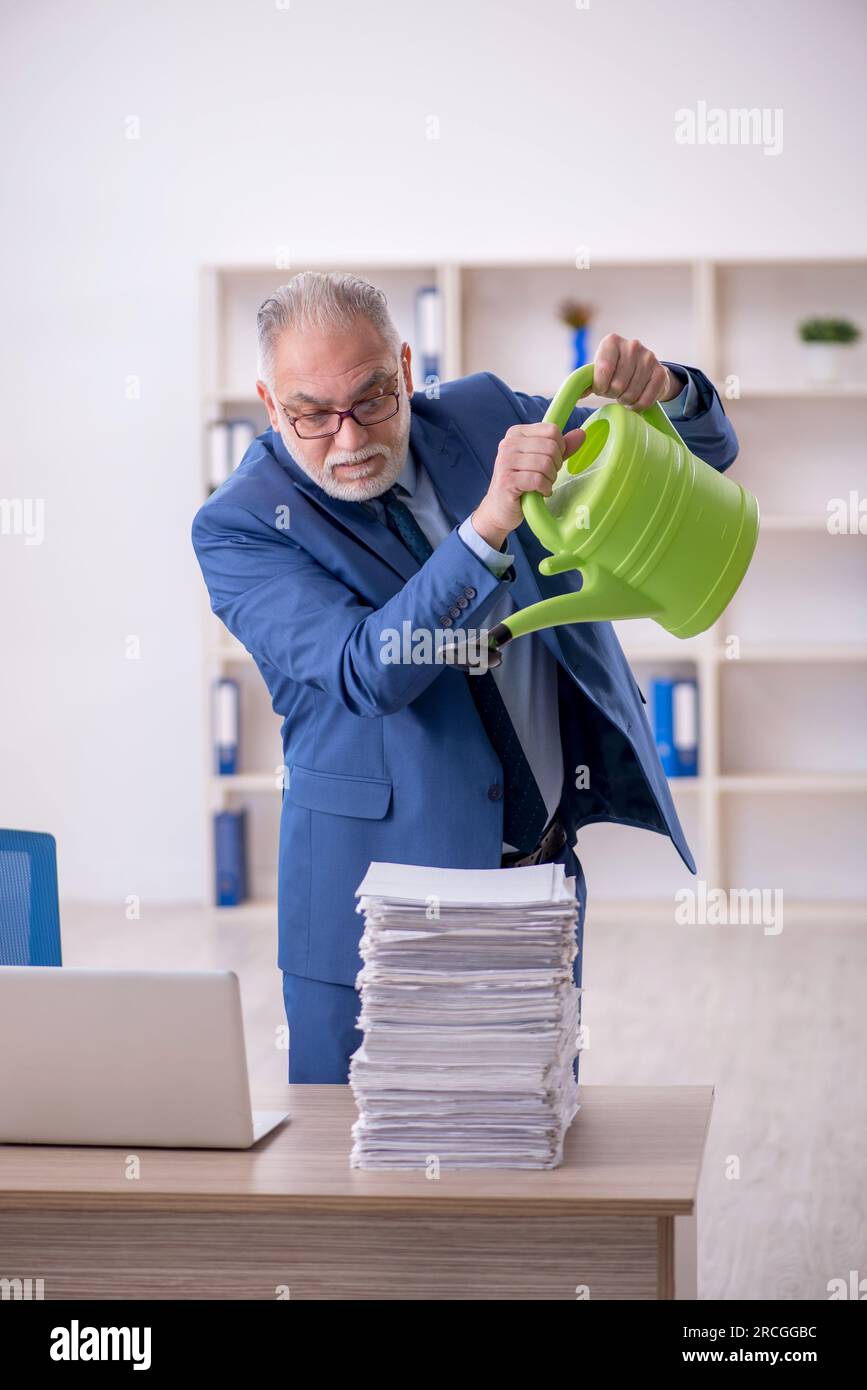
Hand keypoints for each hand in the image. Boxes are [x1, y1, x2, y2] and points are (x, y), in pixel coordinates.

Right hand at [472, 420, 585, 548]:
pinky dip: (544, 488)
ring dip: (550, 479)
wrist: (499, 509)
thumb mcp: (541, 461)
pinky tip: (539, 492)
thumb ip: (560, 448)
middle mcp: (508, 444)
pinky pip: (538, 480)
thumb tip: (581, 434)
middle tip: (548, 476)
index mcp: (516, 433)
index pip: (551, 430)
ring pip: (545, 463)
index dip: (560, 447)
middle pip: (551, 447)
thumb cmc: (521, 483)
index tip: (553, 461)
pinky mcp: (507, 480)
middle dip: (556, 465)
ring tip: (542, 485)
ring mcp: (505, 461)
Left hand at [584, 333, 682, 409]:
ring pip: (631, 393)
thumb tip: (575, 392)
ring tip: (624, 395)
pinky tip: (634, 402)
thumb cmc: (614, 372)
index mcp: (612, 341)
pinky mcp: (661, 372)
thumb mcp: (598, 372)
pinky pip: (646, 399)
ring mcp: (649, 357)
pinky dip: (637, 406)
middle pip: (617, 384)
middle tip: (614, 393)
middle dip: (612, 394)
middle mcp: (632, 345)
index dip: (600, 386)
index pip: (603, 369)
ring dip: (625, 400)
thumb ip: (585, 381)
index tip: (601, 389)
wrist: (643, 371)